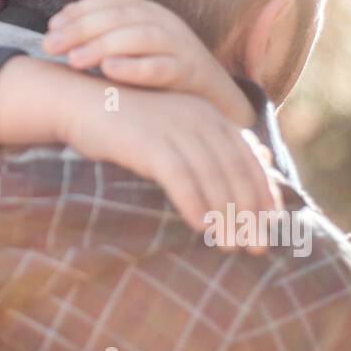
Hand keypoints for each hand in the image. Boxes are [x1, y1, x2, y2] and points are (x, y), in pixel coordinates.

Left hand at [43, 0, 253, 126]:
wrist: (214, 100)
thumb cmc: (161, 74)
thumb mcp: (132, 49)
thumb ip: (102, 37)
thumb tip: (58, 29)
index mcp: (150, 11)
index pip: (112, 0)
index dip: (80, 10)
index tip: (52, 26)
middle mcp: (165, 22)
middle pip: (120, 16)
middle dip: (82, 28)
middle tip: (51, 45)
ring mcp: (180, 45)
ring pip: (140, 37)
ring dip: (103, 46)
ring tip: (74, 60)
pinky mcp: (190, 73)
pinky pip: (161, 67)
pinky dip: (134, 68)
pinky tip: (109, 71)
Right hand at [61, 86, 285, 252]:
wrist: (78, 103)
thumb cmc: (126, 124)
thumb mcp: (173, 129)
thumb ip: (209, 144)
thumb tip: (259, 162)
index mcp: (208, 114)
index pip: (249, 157)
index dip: (263, 192)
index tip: (271, 224)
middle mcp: (197, 117)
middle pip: (234, 170)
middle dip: (249, 212)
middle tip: (256, 247)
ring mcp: (173, 127)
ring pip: (211, 176)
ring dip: (225, 215)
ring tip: (231, 246)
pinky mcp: (148, 140)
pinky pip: (178, 175)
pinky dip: (193, 202)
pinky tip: (201, 226)